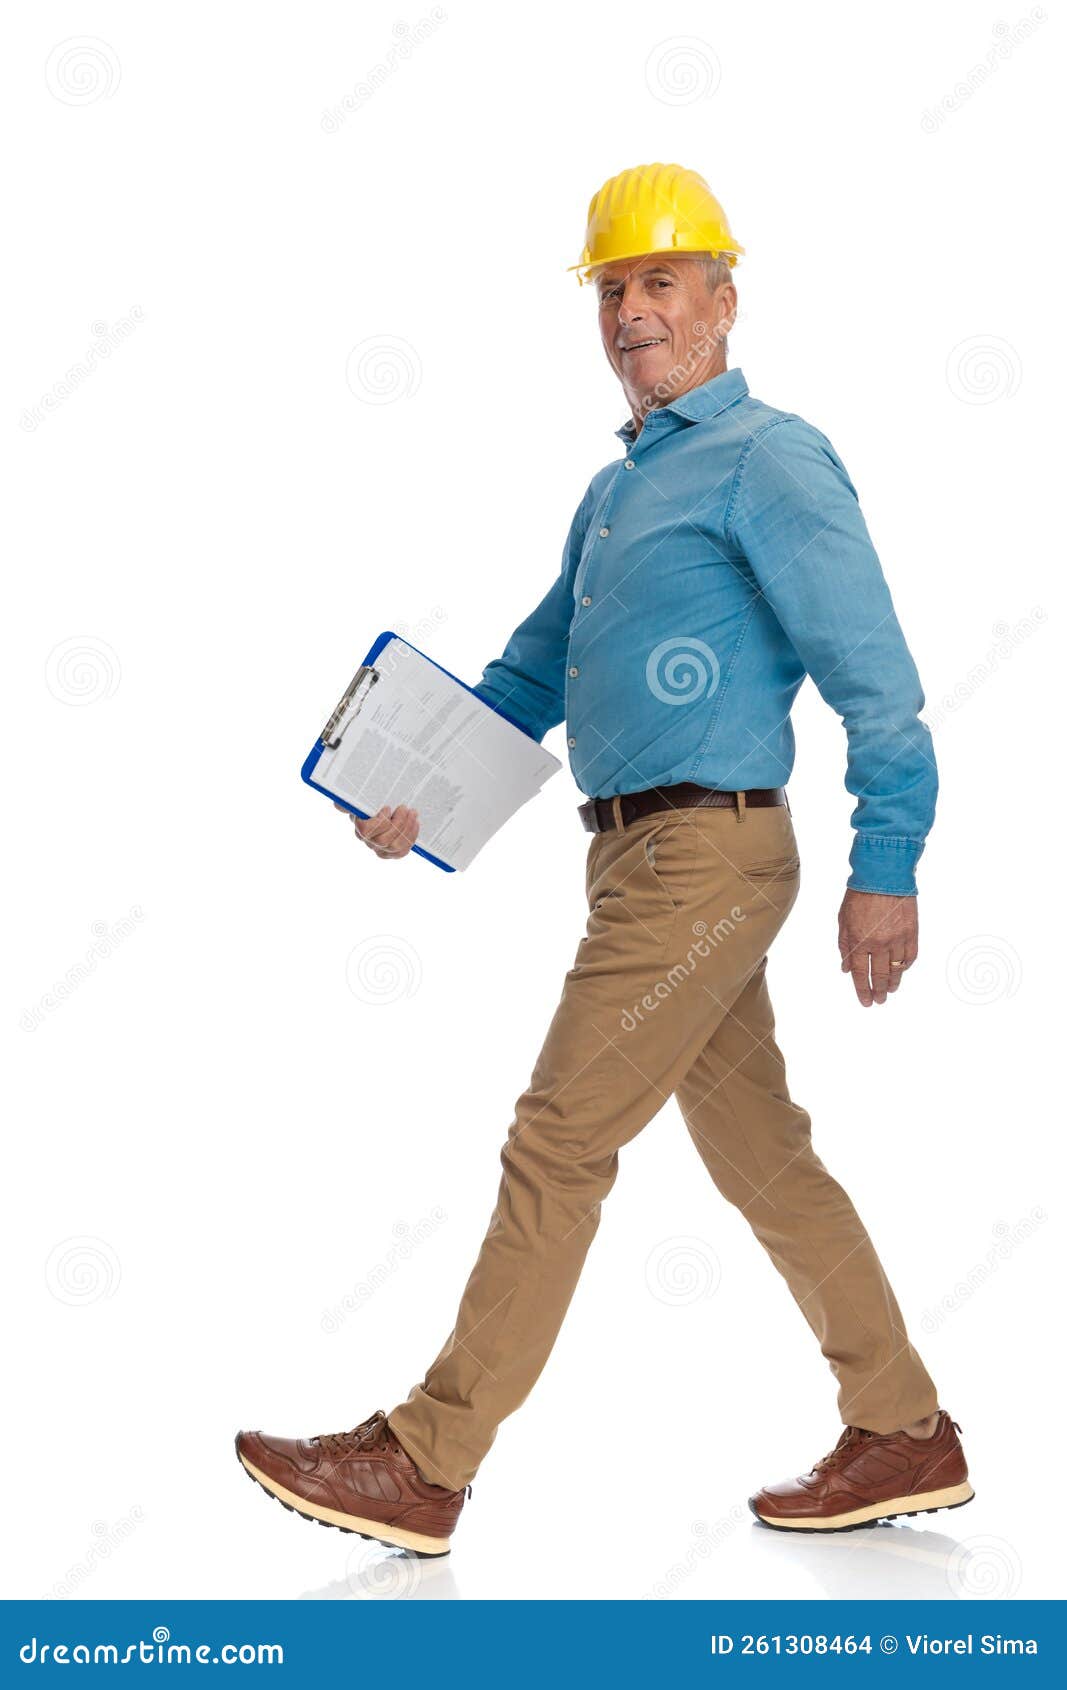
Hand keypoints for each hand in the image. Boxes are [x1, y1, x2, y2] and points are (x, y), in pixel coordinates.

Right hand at [334, 802, 419, 859]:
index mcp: (359, 827)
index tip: (388, 808)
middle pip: (383, 840)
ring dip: (407, 829)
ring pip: (395, 846)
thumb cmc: (371, 802)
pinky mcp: (392, 853)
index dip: (379, 822)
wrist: (385, 807)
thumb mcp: (360, 800)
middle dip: (398, 823)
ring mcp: (380, 849)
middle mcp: (369, 841)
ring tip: (413, 813)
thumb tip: (338, 806)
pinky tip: (415, 823)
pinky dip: (411, 837)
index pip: (366, 831)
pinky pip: (402, 851)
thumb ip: (350, 801)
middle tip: (405, 808)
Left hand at [837, 889, 917, 1006]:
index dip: (862, 990)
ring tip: (891, 990)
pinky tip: (902, 971)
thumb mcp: (843, 920)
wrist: (883, 875)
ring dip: (894, 983)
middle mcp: (878, 944)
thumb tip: (846, 968)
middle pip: (880, 975)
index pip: (860, 973)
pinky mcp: (912, 932)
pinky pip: (911, 956)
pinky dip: (906, 966)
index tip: (865, 1001)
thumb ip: (845, 946)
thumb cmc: (860, 894)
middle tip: (879, 1000)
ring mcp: (897, 938)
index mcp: (859, 941)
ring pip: (897, 969)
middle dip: (878, 991)